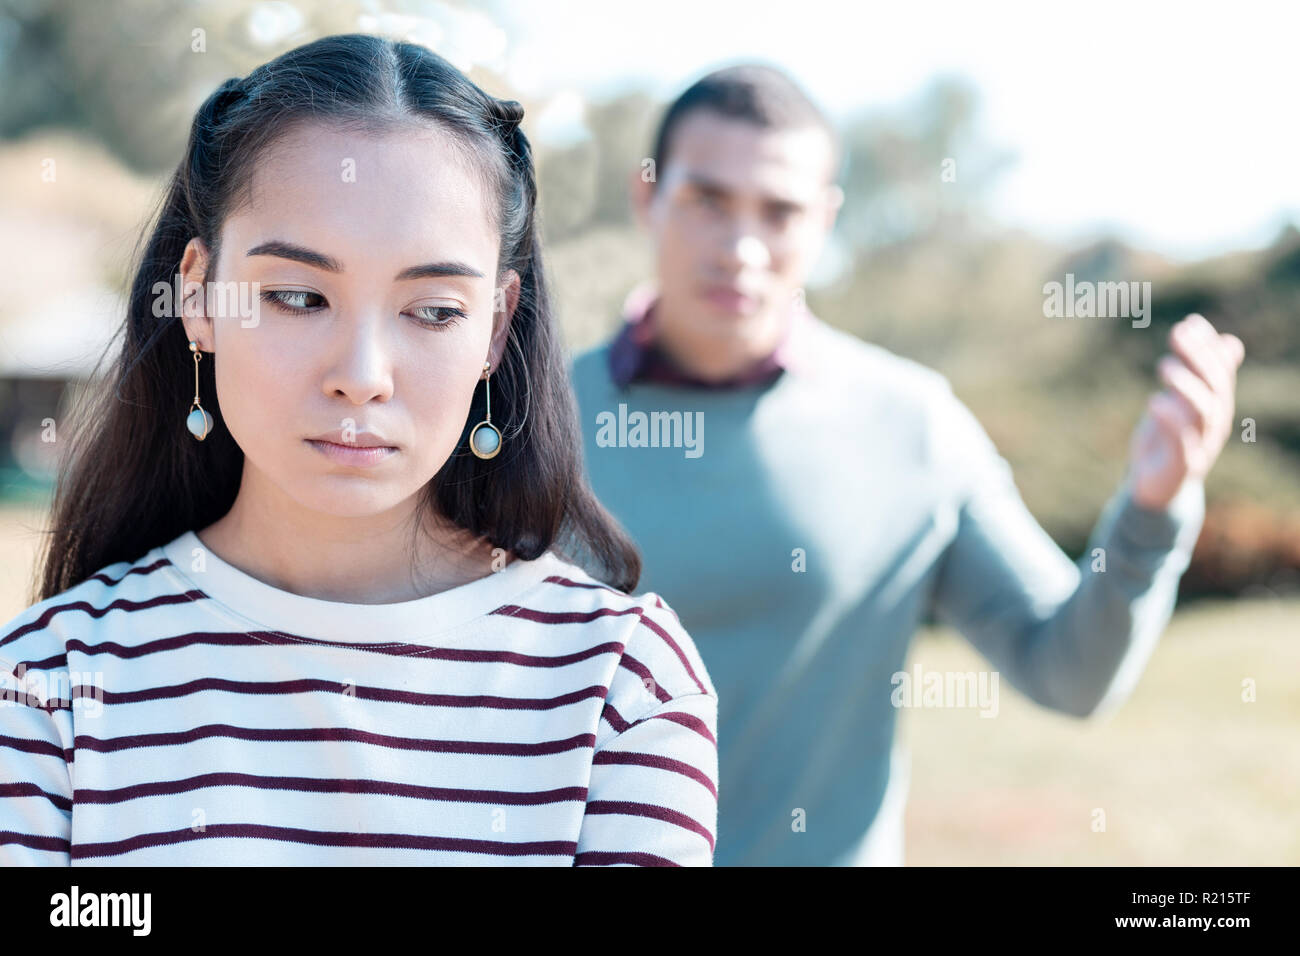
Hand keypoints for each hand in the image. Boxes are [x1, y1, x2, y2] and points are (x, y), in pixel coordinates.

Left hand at [1128, 313, 1244, 509]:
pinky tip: (1153, 401)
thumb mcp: (1182, 404)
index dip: (1208, 346)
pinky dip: (1171, 421)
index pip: (1219, 371)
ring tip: (1164, 364)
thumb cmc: (1169, 441)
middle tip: (1177, 334)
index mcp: (1215, 407)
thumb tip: (1230, 341)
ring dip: (1186, 385)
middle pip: (1215, 387)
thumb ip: (1200, 375)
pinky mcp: (1183, 466)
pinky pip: (1183, 443)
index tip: (1190, 322)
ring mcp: (1202, 446)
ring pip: (1202, 412)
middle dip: (1198, 358)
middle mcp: (1214, 425)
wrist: (1156, 488)